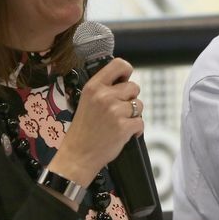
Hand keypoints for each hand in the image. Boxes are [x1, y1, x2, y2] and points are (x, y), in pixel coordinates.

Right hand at [48, 58, 142, 186]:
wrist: (78, 154)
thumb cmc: (83, 130)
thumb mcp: (86, 101)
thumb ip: (104, 89)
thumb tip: (125, 81)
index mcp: (94, 87)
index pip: (119, 65)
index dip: (127, 72)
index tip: (124, 81)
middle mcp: (104, 96)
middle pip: (134, 87)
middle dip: (130, 99)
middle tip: (118, 111)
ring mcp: (115, 111)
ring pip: (139, 105)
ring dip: (133, 115)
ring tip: (118, 123)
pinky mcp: (124, 127)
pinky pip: (140, 122)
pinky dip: (135, 130)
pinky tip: (123, 134)